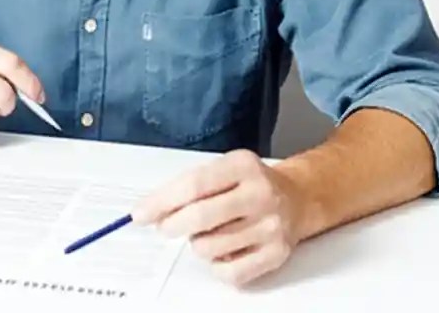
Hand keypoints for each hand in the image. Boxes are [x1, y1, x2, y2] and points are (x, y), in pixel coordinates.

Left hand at [130, 150, 308, 288]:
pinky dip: (216, 265)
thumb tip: (150, 210)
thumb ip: (188, 186)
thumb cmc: (249, 185)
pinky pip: (228, 271)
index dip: (161, 202)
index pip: (193, 185)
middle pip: (200, 217)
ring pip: (209, 247)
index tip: (141, 213)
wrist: (297, 199)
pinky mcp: (276, 254)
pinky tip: (224, 249)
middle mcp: (260, 194)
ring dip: (198, 243)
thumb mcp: (223, 170)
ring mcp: (270, 226)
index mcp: (243, 166)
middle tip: (165, 227)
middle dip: (172, 225)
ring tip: (210, 232)